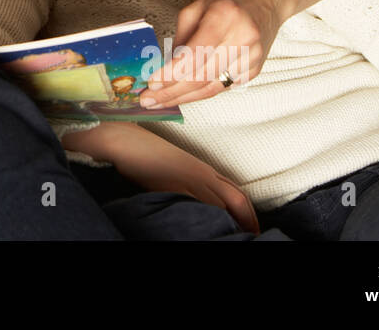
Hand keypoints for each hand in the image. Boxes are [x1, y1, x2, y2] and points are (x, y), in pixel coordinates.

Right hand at [64, 124, 258, 234]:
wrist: (124, 141)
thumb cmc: (145, 154)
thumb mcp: (173, 169)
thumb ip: (187, 184)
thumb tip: (195, 203)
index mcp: (203, 168)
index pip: (235, 192)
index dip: (248, 212)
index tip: (252, 227)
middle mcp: (202, 173)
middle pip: (236, 198)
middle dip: (248, 220)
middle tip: (253, 236)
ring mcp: (190, 178)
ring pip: (222, 203)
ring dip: (232, 222)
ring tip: (237, 237)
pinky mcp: (177, 184)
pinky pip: (199, 204)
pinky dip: (209, 217)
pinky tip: (209, 228)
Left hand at [142, 0, 284, 108]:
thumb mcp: (197, 6)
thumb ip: (181, 36)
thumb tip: (166, 65)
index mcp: (225, 16)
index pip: (195, 54)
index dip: (172, 73)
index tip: (151, 83)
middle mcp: (242, 38)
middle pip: (202, 75)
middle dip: (171, 91)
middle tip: (148, 99)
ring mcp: (252, 57)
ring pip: (211, 87)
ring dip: (183, 97)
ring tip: (159, 102)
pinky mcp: (254, 70)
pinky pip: (221, 87)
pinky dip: (199, 93)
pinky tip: (182, 96)